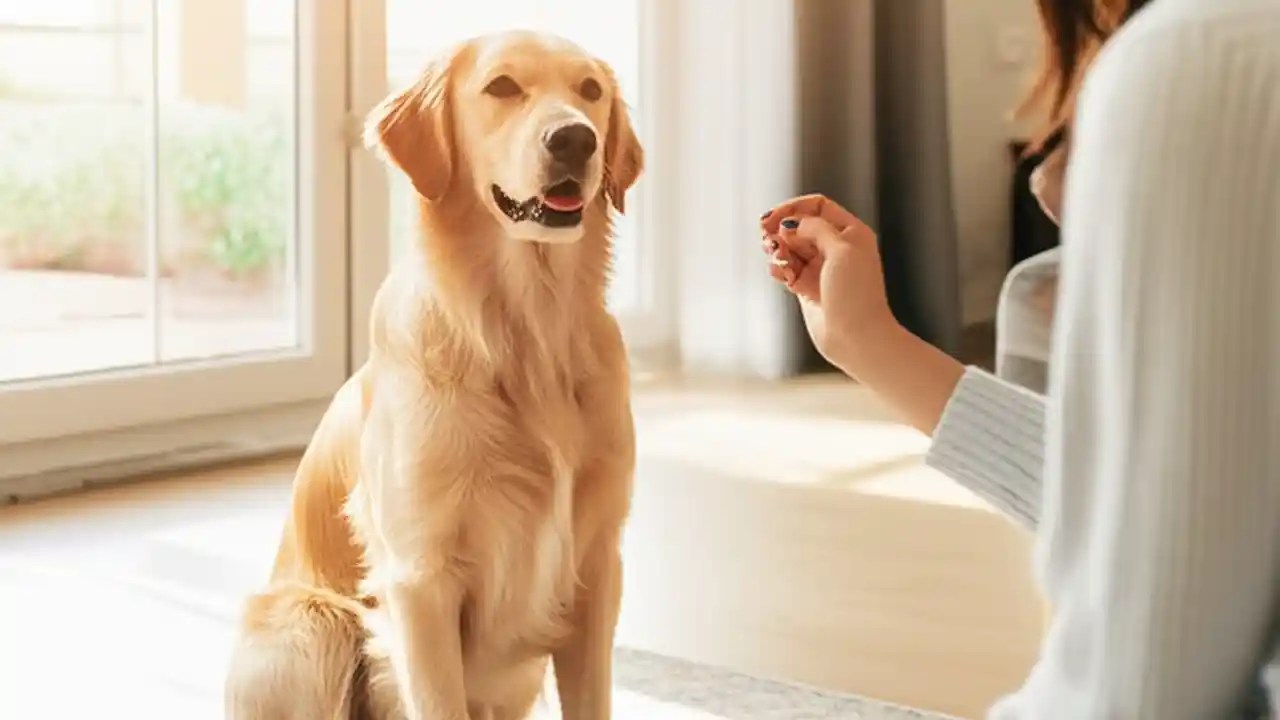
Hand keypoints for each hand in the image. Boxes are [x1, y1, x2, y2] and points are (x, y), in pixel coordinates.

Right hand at [759, 195, 895, 374]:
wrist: (856, 337)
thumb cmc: (856, 294)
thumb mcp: (841, 249)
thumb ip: (815, 228)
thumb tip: (791, 222)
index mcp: (850, 233)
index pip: (817, 206)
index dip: (793, 209)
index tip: (773, 219)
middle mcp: (835, 248)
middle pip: (799, 226)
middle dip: (780, 230)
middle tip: (767, 239)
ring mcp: (820, 269)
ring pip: (790, 248)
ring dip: (777, 250)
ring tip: (776, 259)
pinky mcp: (807, 288)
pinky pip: (786, 269)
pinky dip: (778, 268)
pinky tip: (779, 274)